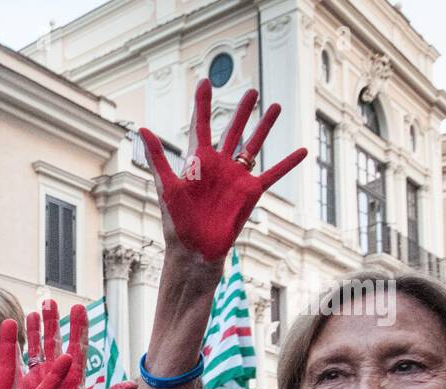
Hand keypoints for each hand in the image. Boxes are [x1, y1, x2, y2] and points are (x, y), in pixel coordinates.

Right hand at [17, 300, 135, 388]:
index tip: (79, 306)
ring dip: (34, 330)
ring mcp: (37, 379)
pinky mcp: (22, 387)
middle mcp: (55, 374)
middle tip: (51, 299)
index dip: (78, 327)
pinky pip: (18, 364)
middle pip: (54, 341)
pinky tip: (12, 332)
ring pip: (35, 348)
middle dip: (53, 321)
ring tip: (33, 310)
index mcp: (73, 378)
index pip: (77, 347)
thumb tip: (134, 384)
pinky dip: (15, 348)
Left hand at [138, 80, 305, 261]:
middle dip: (241, 111)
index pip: (201, 125)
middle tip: (251, 90)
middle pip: (232, 130)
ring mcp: (236, 177)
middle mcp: (219, 166)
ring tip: (274, 106)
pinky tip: (303, 150)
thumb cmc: (177, 222)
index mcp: (197, 162)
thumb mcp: (167, 186)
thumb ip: (157, 157)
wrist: (196, 250)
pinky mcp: (251, 192)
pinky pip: (273, 174)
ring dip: (264, 127)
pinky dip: (288, 163)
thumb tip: (142, 128)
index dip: (203, 104)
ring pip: (253, 145)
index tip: (205, 81)